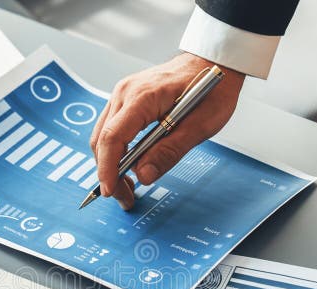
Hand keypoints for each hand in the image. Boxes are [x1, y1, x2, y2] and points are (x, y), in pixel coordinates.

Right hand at [90, 53, 244, 208]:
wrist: (214, 61)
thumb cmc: (212, 88)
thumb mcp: (200, 125)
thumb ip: (169, 151)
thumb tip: (144, 175)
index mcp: (142, 97)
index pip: (112, 138)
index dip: (108, 168)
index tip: (110, 191)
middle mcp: (125, 93)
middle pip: (102, 140)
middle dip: (109, 173)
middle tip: (125, 198)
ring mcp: (123, 95)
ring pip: (103, 137)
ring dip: (111, 164)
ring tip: (127, 188)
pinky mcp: (127, 100)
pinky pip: (112, 129)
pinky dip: (116, 151)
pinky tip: (129, 167)